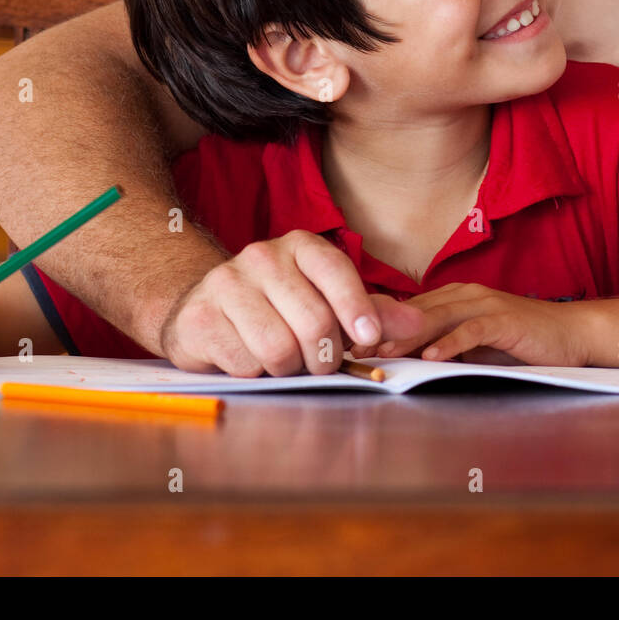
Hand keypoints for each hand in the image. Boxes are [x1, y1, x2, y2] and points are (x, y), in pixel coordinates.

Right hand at [159, 231, 427, 375]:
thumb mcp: (325, 300)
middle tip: (318, 362)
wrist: (205, 308)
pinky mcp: (201, 317)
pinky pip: (245, 363)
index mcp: (300, 246)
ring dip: (288, 368)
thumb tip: (417, 324)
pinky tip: (247, 357)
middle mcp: (262, 256)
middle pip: (313, 322)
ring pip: (279, 349)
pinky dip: (254, 373)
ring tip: (281, 359)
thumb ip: (371, 312)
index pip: (336, 273)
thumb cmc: (278, 306)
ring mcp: (227, 283)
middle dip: (323, 356)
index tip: (369, 339)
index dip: (357, 308)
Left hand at [375, 283, 588, 365]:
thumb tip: (405, 360)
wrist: (571, 334)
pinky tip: (431, 358)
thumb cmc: (522, 342)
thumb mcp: (475, 345)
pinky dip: (450, 343)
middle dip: (384, 330)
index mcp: (455, 298)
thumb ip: (444, 345)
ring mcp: (486, 304)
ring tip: (383, 353)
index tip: (353, 344)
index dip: (380, 325)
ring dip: (408, 337)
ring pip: (439, 318)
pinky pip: (472, 330)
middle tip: (356, 350)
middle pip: (417, 311)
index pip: (409, 309)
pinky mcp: (505, 320)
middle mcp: (466, 294)